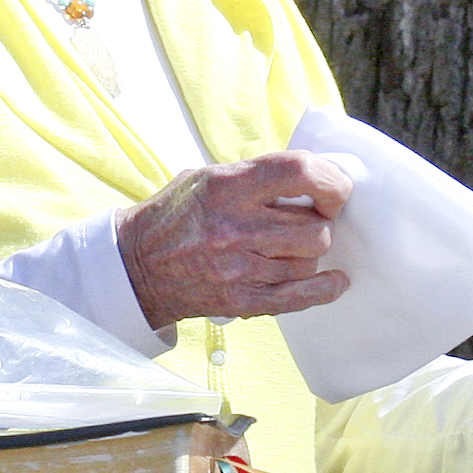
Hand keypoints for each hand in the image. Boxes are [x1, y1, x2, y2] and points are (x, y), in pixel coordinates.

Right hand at [116, 151, 355, 331]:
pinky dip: (324, 288)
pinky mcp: (242, 300)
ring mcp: (240, 268)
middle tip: (308, 219)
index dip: (330, 180)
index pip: (299, 172)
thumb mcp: (208, 177)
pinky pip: (300, 296)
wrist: (137, 266)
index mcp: (228, 186)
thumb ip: (257, 176)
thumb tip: (312, 177)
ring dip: (310, 251)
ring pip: (310, 259)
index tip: (334, 189)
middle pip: (315, 225)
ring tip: (292, 245)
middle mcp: (236, 227)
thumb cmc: (177, 216)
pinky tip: (335, 281)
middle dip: (321, 221)